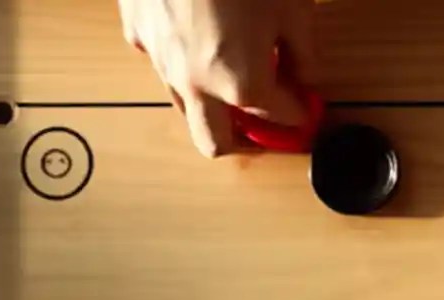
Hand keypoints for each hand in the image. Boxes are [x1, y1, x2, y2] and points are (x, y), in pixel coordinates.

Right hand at [119, 0, 316, 156]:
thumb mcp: (294, 8)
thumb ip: (303, 54)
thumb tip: (307, 78)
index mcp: (241, 83)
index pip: (279, 117)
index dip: (300, 112)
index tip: (308, 105)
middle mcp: (195, 84)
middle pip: (216, 141)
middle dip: (244, 137)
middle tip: (264, 112)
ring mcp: (159, 61)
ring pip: (183, 107)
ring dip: (209, 103)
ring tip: (231, 72)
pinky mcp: (135, 32)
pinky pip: (161, 64)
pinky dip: (182, 61)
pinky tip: (196, 34)